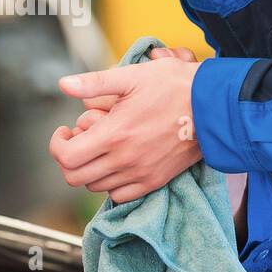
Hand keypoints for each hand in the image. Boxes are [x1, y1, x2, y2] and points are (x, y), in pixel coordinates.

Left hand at [49, 45, 202, 202]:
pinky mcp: (154, 182)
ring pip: (95, 187)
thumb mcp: (133, 75)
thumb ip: (95, 83)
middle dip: (69, 157)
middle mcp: (124, 160)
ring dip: (89, 168)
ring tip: (100, 146)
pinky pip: (120, 195)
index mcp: (114, 135)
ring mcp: (140, 175)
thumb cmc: (175, 86)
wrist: (214, 108)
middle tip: (79, 138)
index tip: (65, 130)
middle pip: (75, 177)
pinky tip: (116, 162)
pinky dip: (110, 183)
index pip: (66, 157)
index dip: (57, 144)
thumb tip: (63, 84)